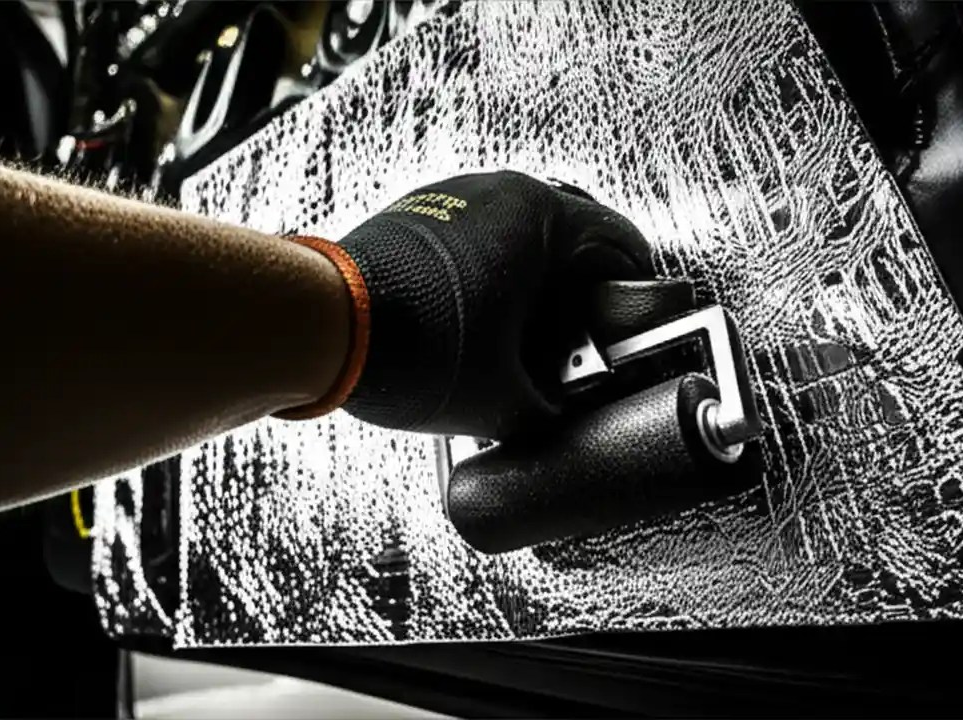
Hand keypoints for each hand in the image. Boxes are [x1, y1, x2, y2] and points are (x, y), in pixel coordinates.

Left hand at [332, 171, 653, 439]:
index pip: (619, 241)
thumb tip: (557, 422)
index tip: (637, 308)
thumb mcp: (503, 399)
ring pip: (515, 238)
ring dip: (528, 284)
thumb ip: (549, 413)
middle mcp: (496, 193)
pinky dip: (485, 279)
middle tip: (580, 333)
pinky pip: (472, 242)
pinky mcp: (416, 217)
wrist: (324, 327)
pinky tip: (474, 324)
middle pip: (567, 239)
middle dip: (578, 291)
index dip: (636, 285)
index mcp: (538, 216)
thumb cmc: (406, 343)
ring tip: (522, 337)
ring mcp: (451, 198)